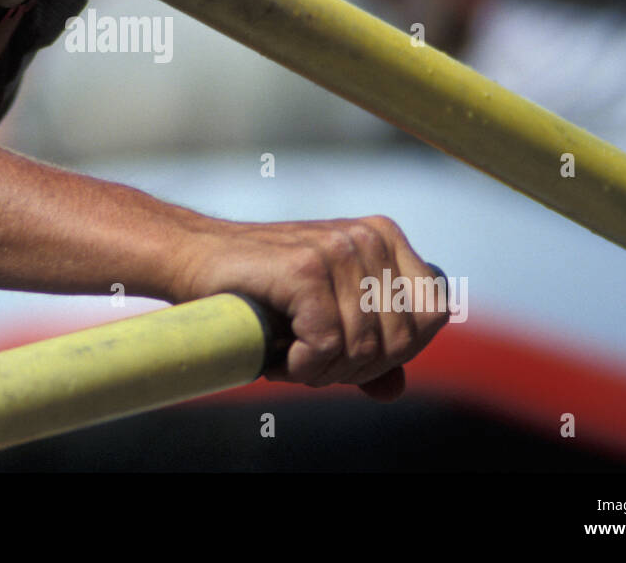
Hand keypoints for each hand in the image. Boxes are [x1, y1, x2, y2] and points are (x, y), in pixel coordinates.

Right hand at [175, 216, 449, 399]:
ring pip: (363, 347)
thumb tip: (395, 389)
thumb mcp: (322, 313)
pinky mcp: (304, 269)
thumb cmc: (258, 288)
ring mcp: (337, 248)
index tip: (352, 357)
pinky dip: (301, 366)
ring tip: (288, 359)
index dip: (400, 349)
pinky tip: (277, 356)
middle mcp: (367, 236)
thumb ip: (364, 347)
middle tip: (312, 365)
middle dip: (357, 368)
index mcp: (383, 237)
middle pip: (401, 337)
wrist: (192, 259)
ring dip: (323, 372)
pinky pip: (327, 347)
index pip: (433, 311)